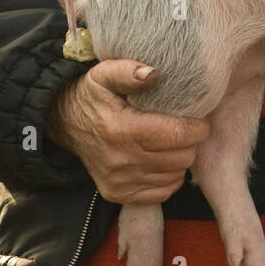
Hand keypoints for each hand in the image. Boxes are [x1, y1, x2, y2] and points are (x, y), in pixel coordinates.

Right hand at [45, 61, 210, 204]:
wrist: (65, 123)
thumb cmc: (92, 95)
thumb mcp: (104, 74)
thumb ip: (128, 71)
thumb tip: (152, 73)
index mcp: (121, 129)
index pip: (178, 135)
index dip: (198, 127)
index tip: (199, 118)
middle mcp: (120, 160)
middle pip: (182, 157)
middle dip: (191, 142)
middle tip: (185, 128)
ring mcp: (119, 181)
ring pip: (175, 175)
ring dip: (180, 158)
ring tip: (172, 142)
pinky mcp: (118, 194)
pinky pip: (162, 192)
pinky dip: (169, 177)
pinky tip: (162, 159)